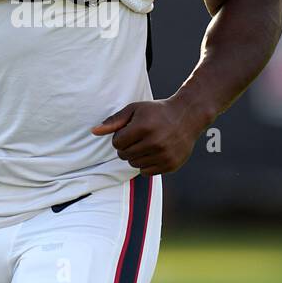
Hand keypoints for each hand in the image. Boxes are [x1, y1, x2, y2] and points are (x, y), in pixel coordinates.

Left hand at [92, 97, 209, 175]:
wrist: (188, 116)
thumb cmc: (157, 112)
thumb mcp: (135, 109)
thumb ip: (114, 121)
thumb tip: (94, 132)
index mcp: (144, 127)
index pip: (117, 143)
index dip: (120, 137)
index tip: (129, 130)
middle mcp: (155, 142)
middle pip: (124, 155)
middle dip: (127, 147)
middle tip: (138, 137)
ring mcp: (164, 155)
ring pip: (134, 165)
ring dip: (136, 156)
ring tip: (146, 144)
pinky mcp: (171, 165)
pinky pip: (146, 172)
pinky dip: (146, 164)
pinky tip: (154, 152)